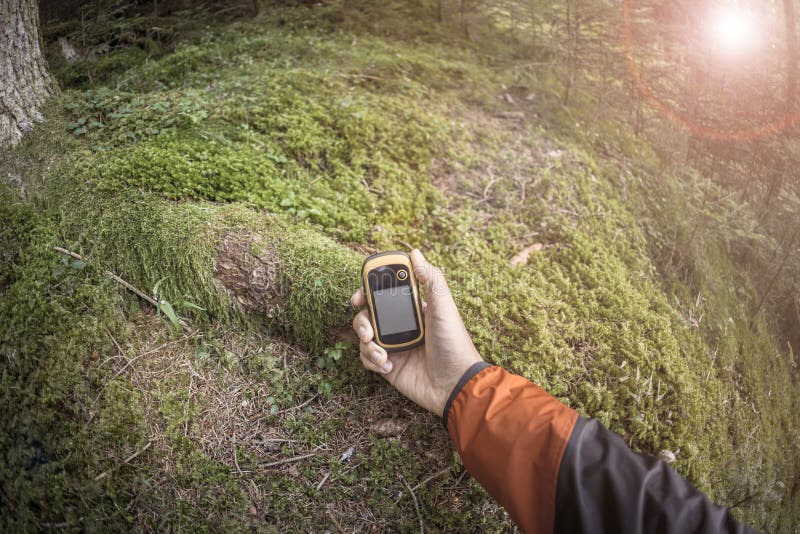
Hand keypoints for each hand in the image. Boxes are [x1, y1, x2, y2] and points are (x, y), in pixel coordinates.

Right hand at [351, 249, 482, 416]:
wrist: (456, 384)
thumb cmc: (454, 343)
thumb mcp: (444, 307)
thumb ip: (430, 279)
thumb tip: (414, 252)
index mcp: (413, 309)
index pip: (384, 294)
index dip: (368, 292)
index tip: (360, 295)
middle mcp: (401, 326)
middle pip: (368, 315)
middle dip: (362, 321)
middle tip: (368, 331)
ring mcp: (394, 346)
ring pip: (364, 337)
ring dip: (367, 344)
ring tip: (381, 353)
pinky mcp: (389, 366)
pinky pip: (367, 359)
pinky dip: (372, 361)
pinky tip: (388, 365)